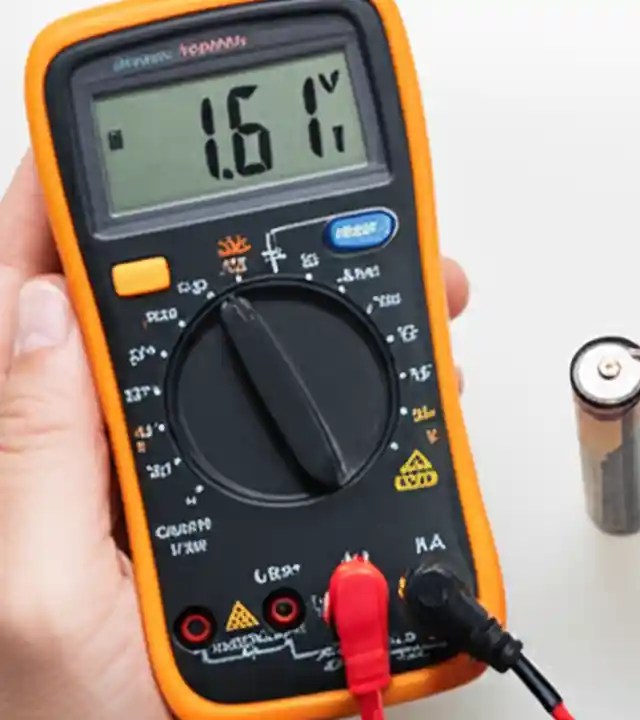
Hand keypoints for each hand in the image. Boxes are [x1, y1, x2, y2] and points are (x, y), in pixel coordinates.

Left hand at [0, 154, 470, 718]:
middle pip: (148, 318)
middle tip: (294, 204)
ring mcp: (170, 491)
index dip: (53, 212)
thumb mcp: (41, 599)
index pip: (24, 301)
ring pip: (234, 367)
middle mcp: (95, 462)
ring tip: (381, 276)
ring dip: (310, 313)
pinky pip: (288, 430)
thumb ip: (36, 455)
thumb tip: (43, 312)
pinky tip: (387, 375)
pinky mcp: (235, 518)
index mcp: (27, 459)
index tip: (102, 150)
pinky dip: (349, 389)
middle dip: (225, 245)